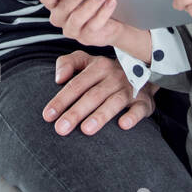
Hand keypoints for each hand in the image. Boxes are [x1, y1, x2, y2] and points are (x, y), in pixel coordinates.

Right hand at [38, 0, 128, 48]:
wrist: (113, 19)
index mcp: (54, 0)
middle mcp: (59, 16)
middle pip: (62, 7)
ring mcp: (71, 28)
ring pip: (77, 18)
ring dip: (90, 4)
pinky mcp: (85, 37)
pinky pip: (92, 26)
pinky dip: (103, 13)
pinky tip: (110, 2)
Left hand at [41, 50, 156, 135]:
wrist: (143, 70)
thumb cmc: (105, 71)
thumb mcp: (86, 61)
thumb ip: (67, 63)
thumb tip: (58, 78)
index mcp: (98, 67)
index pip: (76, 84)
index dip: (61, 99)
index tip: (48, 115)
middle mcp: (113, 77)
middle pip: (92, 95)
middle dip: (75, 112)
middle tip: (61, 129)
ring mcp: (130, 89)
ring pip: (114, 102)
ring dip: (100, 116)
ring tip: (86, 130)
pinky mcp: (144, 101)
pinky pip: (139, 109)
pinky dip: (132, 116)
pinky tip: (123, 125)